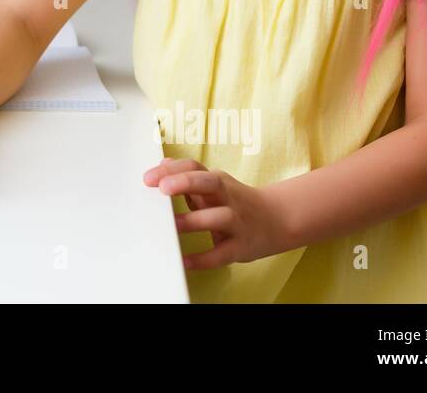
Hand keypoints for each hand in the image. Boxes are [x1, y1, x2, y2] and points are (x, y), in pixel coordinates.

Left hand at [142, 157, 293, 270]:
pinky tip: (185, 261)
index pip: (195, 167)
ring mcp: (238, 221)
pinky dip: (203, 258)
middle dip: (186, 182)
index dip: (172, 170)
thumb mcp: (215, 186)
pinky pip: (222, 253)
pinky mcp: (242, 247)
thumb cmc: (237, 202)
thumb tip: (162, 165)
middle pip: (210, 183)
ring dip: (194, 220)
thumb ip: (189, 177)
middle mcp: (228, 198)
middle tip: (162, 188)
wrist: (278, 220)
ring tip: (171, 225)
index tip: (148, 178)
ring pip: (219, 217)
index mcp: (218, 182)